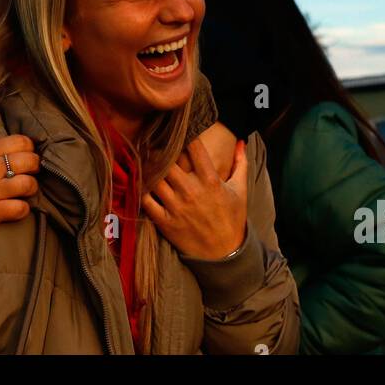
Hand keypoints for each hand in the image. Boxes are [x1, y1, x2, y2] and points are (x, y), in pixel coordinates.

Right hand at [0, 108, 38, 232]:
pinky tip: (16, 206)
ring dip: (30, 187)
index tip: (26, 152)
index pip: (21, 142)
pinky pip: (21, 209)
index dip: (28, 146)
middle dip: (34, 165)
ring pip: (29, 185)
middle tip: (29, 170)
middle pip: (31, 162)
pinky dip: (22, 209)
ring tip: (24, 188)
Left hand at [141, 138, 247, 259]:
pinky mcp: (166, 222)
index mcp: (211, 182)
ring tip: (147, 160)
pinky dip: (142, 189)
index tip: (180, 131)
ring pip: (155, 178)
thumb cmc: (233, 219)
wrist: (224, 254)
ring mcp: (177, 207)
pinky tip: (143, 182)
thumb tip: (242, 141)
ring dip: (150, 168)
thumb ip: (241, 164)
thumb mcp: (240, 190)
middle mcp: (192, 192)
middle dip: (161, 150)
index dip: (186, 136)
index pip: (194, 149)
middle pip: (168, 161)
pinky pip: (146, 200)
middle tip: (156, 144)